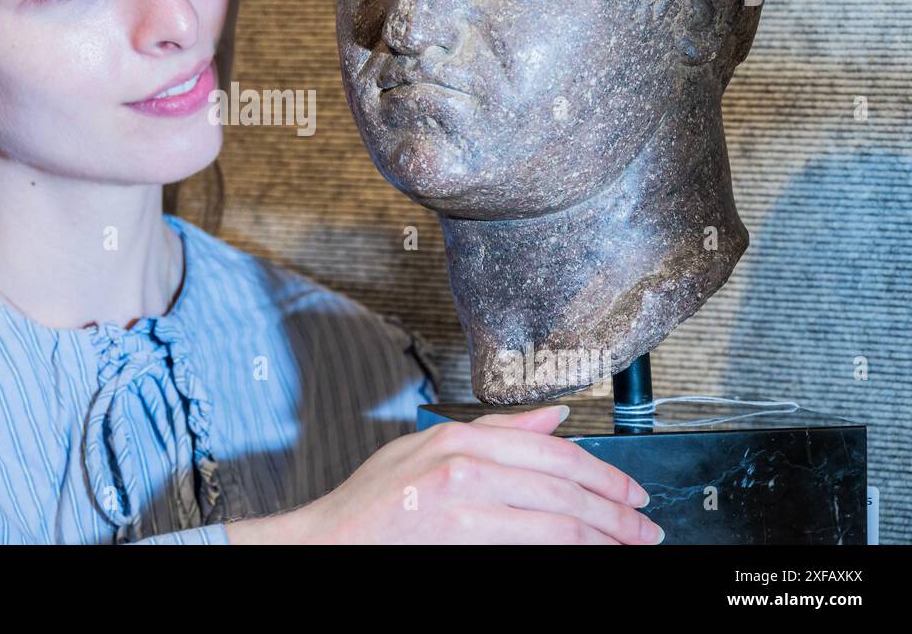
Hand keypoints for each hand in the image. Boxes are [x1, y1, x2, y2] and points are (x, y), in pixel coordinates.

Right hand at [226, 405, 661, 543]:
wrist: (328, 545)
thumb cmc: (371, 504)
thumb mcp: (425, 450)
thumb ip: (494, 432)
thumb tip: (555, 417)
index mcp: (459, 439)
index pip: (552, 452)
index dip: (603, 473)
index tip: (631, 492)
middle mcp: (463, 468)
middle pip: (563, 488)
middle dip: (615, 510)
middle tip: (645, 526)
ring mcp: (462, 509)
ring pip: (557, 522)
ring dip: (603, 536)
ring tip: (628, 545)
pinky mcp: (460, 544)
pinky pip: (534, 549)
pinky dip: (568, 552)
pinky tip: (588, 555)